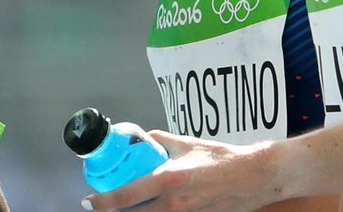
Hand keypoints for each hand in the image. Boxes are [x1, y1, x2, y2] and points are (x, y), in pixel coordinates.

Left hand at [83, 131, 279, 211]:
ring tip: (128, 205)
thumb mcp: (187, 143)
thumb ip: (162, 141)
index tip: (88, 201)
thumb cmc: (221, 158)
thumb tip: (142, 138)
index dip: (102, 202)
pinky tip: (154, 208)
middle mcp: (173, 204)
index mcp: (167, 180)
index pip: (125, 196)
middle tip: (104, 205)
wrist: (254, 176)